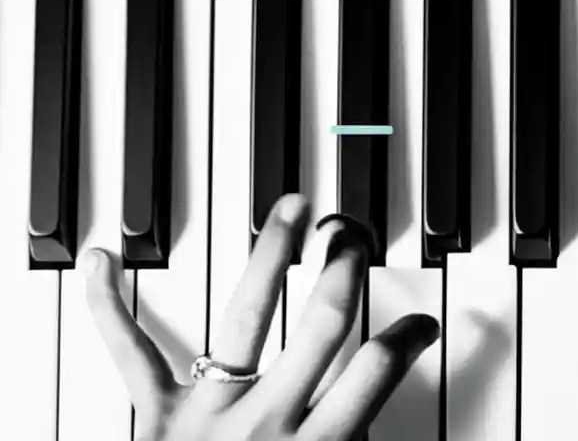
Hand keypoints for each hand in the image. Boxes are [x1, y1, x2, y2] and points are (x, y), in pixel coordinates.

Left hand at [85, 194, 438, 440]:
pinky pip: (131, 355)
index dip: (409, 338)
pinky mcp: (157, 417)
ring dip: (271, 254)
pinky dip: (107, 305)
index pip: (377, 374)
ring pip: (246, 316)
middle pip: (321, 327)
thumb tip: (371, 427)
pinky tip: (104, 260)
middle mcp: (266, 423)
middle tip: (354, 239)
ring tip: (290, 210)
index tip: (421, 325)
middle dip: (345, 272)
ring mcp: (209, 414)